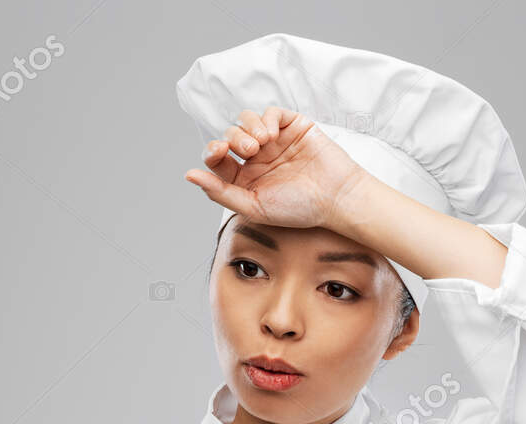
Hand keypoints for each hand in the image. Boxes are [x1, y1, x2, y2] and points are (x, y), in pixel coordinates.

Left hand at [184, 106, 368, 229]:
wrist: (336, 197)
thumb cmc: (299, 208)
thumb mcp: (254, 207)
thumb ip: (220, 192)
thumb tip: (189, 176)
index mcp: (244, 178)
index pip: (217, 159)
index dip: (212, 151)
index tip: (219, 152)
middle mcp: (256, 158)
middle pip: (229, 136)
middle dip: (234, 138)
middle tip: (251, 150)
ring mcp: (274, 140)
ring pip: (246, 120)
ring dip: (248, 127)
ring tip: (262, 142)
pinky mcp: (292, 126)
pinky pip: (271, 112)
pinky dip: (267, 118)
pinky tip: (273, 134)